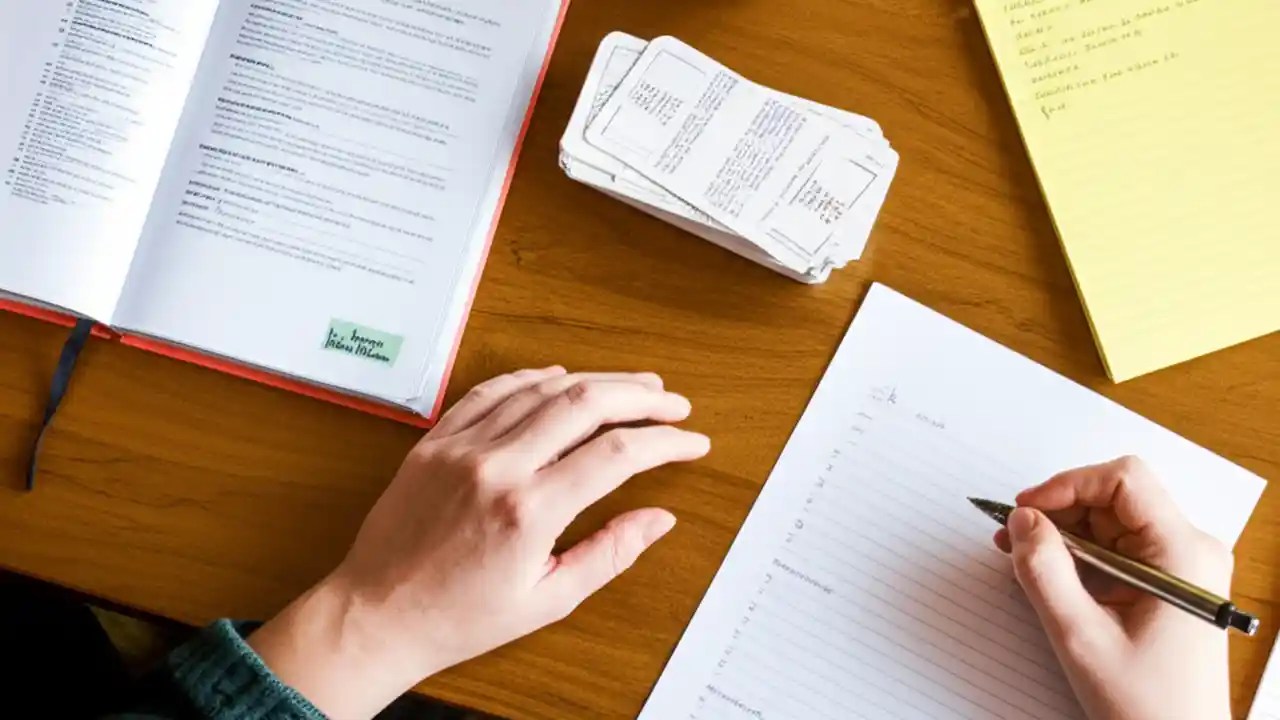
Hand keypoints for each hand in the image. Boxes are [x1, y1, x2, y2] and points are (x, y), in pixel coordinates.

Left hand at [248, 367, 709, 718]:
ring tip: (631, 386)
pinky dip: (532, 377)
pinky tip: (558, 377)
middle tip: (672, 403)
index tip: (690, 441)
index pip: (617, 454)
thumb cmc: (458, 617)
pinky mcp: (436, 440)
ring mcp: (461, 447)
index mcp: (528, 512)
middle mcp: (495, 467)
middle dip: (640, 396)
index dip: (665, 441)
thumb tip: (658, 519)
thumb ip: (610, 554)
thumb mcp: (548, 601)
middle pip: (586, 402)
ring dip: (594, 380)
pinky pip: (492, 390)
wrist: (376, 615)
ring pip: (542, 387)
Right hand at [995, 456, 1232, 719]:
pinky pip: (1117, 548)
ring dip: (1064, 532)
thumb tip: (1022, 521)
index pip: (1124, 480)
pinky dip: (1079, 554)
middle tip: (1014, 535)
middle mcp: (1189, 550)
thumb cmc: (1148, 704)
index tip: (1027, 508)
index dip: (1068, 484)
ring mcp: (1181, 566)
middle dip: (1059, 510)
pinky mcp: (1168, 583)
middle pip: (1114, 498)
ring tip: (1022, 556)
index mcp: (1182, 554)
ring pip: (1111, 521)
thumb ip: (1045, 571)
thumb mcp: (1081, 635)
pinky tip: (1048, 572)